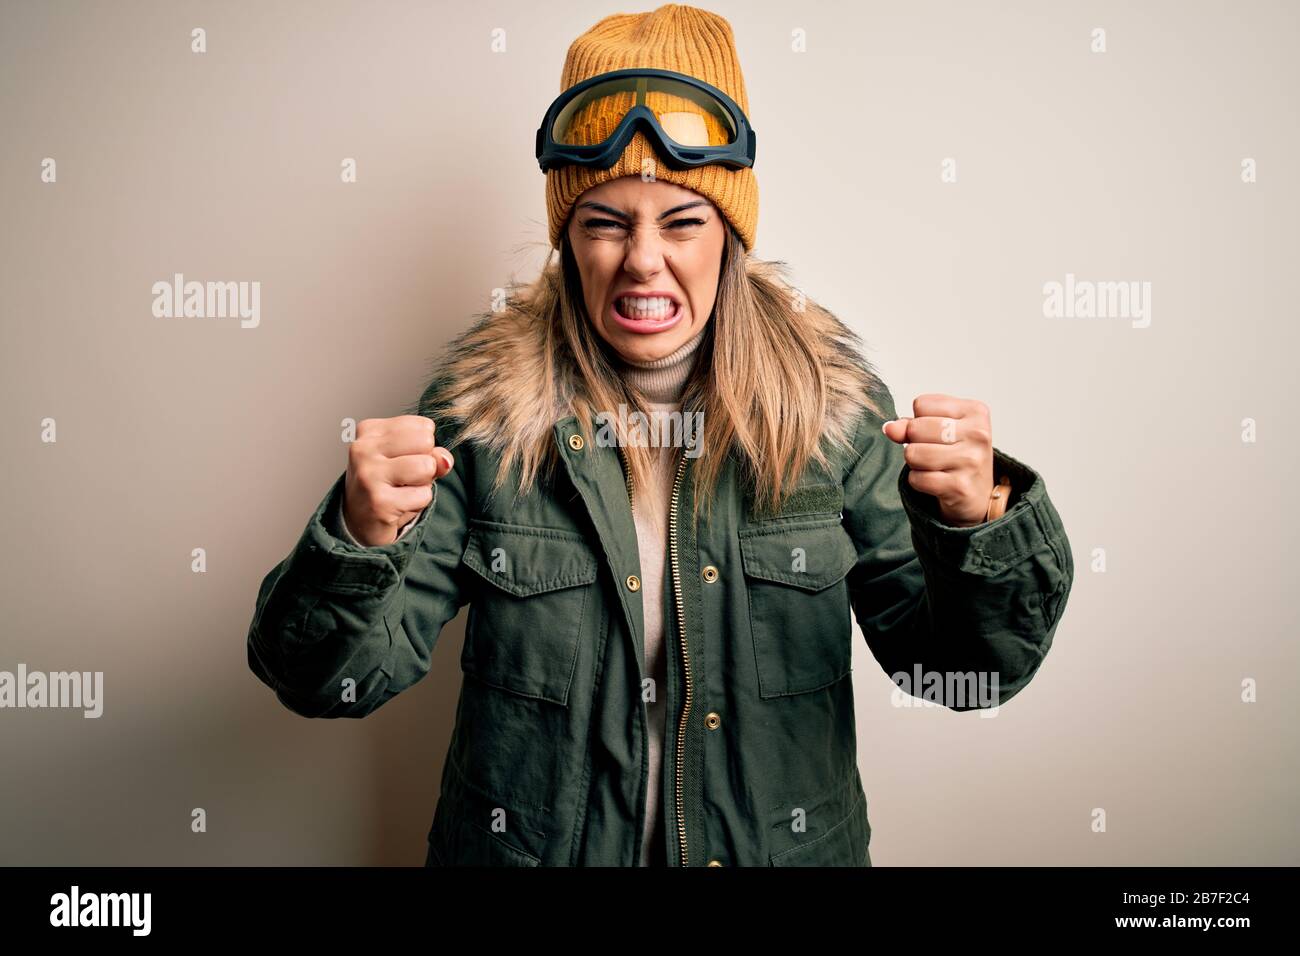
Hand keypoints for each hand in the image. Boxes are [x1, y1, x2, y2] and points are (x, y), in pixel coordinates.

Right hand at [342, 415, 454, 546]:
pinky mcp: (379, 501)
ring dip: (423, 484)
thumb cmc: (386, 486)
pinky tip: (398, 506)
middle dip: (425, 464)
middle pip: (426, 441)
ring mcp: (369, 474)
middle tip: (404, 479)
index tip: (401, 462)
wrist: (361, 523)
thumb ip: (432, 454)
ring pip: (426, 466)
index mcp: (370, 431)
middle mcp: (364, 448)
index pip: (424, 426)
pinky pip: (424, 495)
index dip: (423, 448)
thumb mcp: (409, 461)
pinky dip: (418, 504)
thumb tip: (445, 460)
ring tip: (402, 492)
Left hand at [881, 394, 993, 527]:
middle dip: (914, 442)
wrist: (978, 494)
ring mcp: (971, 461)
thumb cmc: (957, 455)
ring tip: (934, 466)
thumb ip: (910, 424)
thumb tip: (889, 428)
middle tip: (933, 451)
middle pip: (916, 428)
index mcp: (975, 411)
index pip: (922, 404)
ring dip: (915, 462)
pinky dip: (918, 481)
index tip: (937, 433)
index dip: (919, 420)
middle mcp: (978, 434)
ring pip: (914, 453)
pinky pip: (917, 478)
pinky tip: (935, 481)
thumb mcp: (939, 430)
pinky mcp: (960, 486)